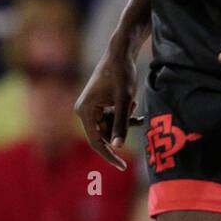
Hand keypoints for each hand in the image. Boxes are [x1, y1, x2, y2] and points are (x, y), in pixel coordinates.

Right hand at [75, 44, 141, 169]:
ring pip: (108, 126)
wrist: (120, 53)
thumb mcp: (125, 100)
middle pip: (102, 134)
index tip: (124, 167)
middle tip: (137, 118)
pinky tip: (132, 105)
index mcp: (84, 111)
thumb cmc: (122, 74)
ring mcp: (90, 107)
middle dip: (120, 130)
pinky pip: (109, 118)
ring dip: (123, 122)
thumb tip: (117, 147)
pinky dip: (122, 116)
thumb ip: (121, 124)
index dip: (109, 156)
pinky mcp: (97, 104)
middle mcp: (83, 110)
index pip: (95, 141)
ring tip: (135, 109)